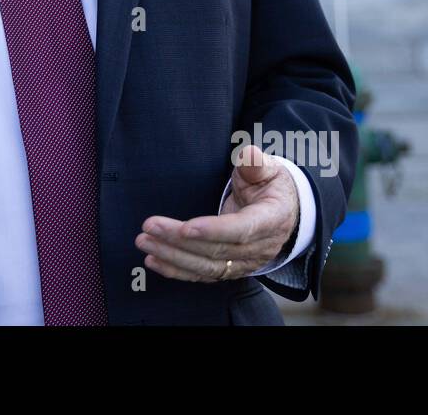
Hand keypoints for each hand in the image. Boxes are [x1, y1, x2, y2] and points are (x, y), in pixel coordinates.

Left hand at [136, 144, 298, 282]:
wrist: (283, 211)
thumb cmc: (270, 185)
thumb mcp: (269, 169)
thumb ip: (256, 163)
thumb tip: (249, 153)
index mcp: (272, 219)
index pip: (242, 230)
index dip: (213, 230)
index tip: (184, 227)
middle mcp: (259, 247)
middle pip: (217, 250)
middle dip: (180, 240)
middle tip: (149, 227)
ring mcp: (245, 262)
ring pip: (206, 266)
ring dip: (172, 256)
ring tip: (144, 242)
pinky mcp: (231, 269)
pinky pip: (203, 274)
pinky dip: (177, 270)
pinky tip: (153, 260)